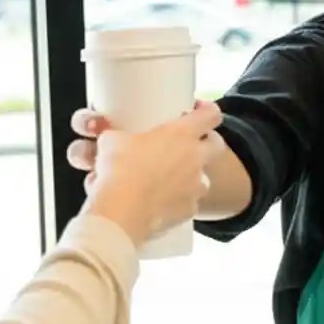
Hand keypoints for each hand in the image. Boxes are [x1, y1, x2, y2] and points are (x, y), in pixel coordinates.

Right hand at [68, 101, 224, 247]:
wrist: (120, 213)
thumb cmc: (118, 172)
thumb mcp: (112, 141)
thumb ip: (116, 134)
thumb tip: (108, 134)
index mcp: (181, 134)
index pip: (211, 114)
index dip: (207, 110)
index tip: (196, 111)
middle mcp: (195, 158)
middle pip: (216, 144)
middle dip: (206, 142)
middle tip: (188, 144)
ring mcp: (195, 186)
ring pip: (203, 177)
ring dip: (191, 175)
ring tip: (169, 178)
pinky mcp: (189, 210)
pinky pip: (189, 202)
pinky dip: (178, 201)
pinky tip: (160, 201)